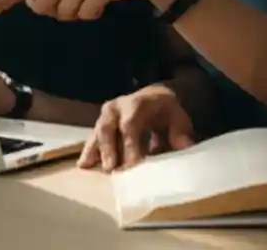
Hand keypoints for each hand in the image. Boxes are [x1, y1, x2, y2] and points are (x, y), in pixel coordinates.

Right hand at [78, 85, 194, 171]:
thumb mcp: (179, 118)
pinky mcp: (100, 124)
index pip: (130, 125)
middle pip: (108, 128)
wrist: (155, 98)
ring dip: (93, 151)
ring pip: (97, 132)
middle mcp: (116, 107)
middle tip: (110, 169)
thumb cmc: (166, 111)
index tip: (133, 165)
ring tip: (88, 167)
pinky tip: (83, 165)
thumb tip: (184, 149)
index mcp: (136, 104)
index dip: (130, 145)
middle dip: (108, 149)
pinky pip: (92, 138)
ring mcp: (105, 115)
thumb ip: (180, 134)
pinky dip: (88, 151)